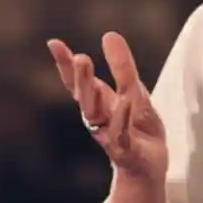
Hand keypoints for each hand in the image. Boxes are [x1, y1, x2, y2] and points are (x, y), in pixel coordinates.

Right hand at [47, 32, 167, 184]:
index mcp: (97, 104)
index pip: (76, 83)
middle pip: (84, 98)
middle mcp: (97, 120)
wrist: (149, 168)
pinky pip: (121, 134)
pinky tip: (124, 101)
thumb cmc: (137, 128)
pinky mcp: (125, 150)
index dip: (65, 65)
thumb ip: (122, 67)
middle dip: (80, 78)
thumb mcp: (133, 92)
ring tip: (91, 77)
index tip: (53, 43)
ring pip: (95, 116)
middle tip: (80, 57)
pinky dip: (121, 118)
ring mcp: (109, 135)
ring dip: (92, 95)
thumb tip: (109, 34)